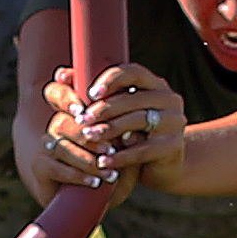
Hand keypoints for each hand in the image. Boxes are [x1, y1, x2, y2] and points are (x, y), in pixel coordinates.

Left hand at [55, 61, 186, 187]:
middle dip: (104, 109)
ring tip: (88, 137)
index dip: (111, 79)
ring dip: (110, 129)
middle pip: (133, 98)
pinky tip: (103, 162)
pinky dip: (121, 156)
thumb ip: (90, 94)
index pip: (133, 72)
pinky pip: (144, 149)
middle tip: (81, 120)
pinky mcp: (174, 145)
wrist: (162, 166)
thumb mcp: (114, 113)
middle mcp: (169, 99)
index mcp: (154, 84)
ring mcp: (174, 121)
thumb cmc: (131, 133)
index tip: (90, 93)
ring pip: (138, 120)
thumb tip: (62, 75)